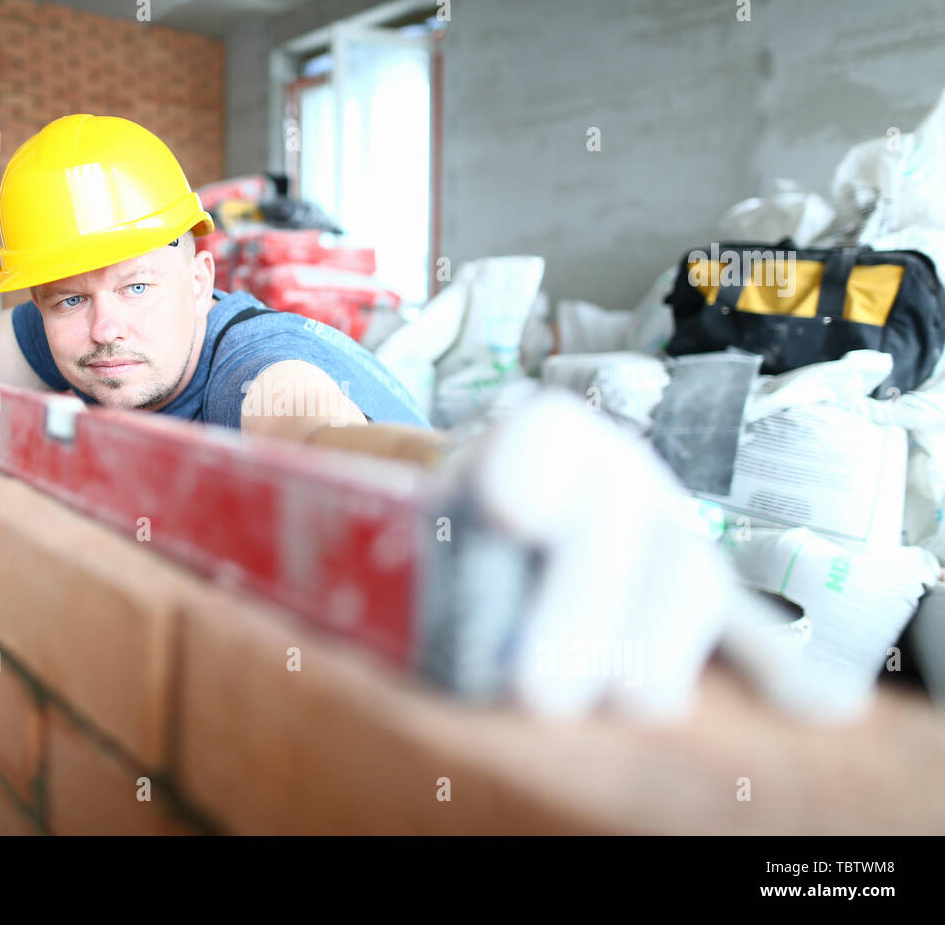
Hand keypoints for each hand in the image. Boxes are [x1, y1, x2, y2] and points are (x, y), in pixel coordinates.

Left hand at [437, 387, 870, 721]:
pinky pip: (746, 630)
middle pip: (618, 523)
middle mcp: (617, 477)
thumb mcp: (422, 516)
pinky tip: (811, 709)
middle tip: (537, 690)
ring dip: (655, 644)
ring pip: (684, 576)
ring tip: (627, 706)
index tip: (507, 512)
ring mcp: (667, 534)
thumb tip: (332, 575)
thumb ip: (400, 541)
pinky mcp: (701, 601)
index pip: (547, 434)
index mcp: (541, 442)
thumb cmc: (457, 527)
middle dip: (582, 606)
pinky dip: (776, 669)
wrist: (511, 518)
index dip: (531, 465)